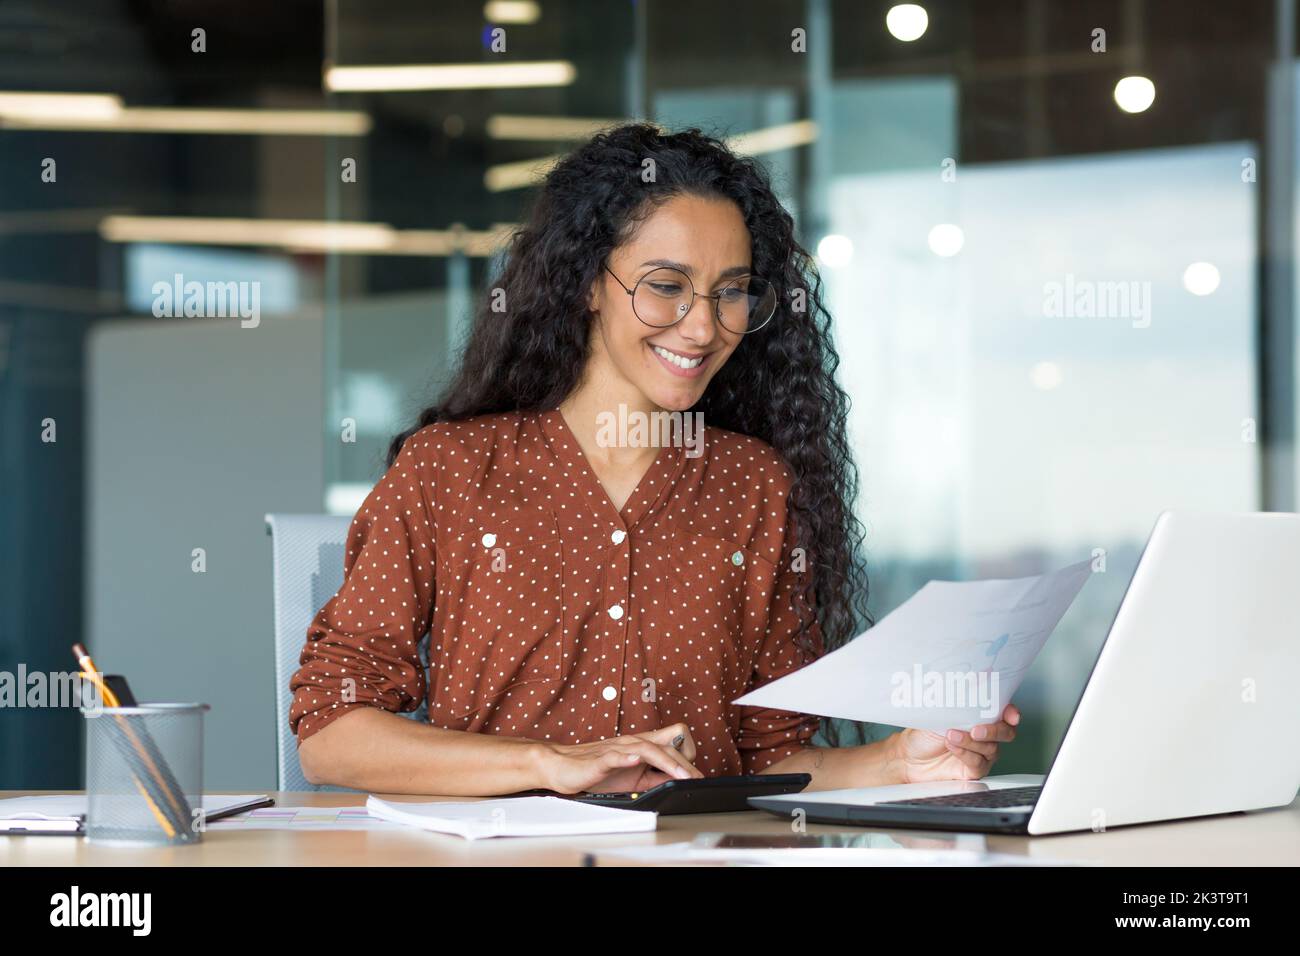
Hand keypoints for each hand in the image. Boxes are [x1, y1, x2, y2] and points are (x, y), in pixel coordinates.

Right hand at [534, 723, 701, 793]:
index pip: (675, 740)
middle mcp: (633, 742)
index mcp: (643, 745)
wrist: (563, 767)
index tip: (693, 775)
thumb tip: (681, 782)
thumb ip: (656, 778)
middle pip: (667, 745)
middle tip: (696, 781)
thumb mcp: (635, 779)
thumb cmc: (597, 771)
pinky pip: (617, 756)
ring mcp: (618, 748)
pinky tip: (636, 761)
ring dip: (667, 762)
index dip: (688, 755)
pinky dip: (628, 758)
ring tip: (681, 775)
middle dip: (685, 764)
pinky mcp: (601, 758)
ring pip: (648, 748)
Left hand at [891, 703, 1019, 783]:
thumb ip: (957, 705)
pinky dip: (965, 753)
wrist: (909, 756)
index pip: (1004, 713)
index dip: (1011, 713)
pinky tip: (952, 746)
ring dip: (970, 742)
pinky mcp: (974, 771)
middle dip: (994, 730)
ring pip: (991, 748)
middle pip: (1006, 733)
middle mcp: (985, 735)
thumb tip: (964, 687)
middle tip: (976, 729)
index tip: (1011, 715)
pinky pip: (978, 763)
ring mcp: (981, 754)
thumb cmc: (925, 733)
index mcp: (981, 717)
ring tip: (951, 735)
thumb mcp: (941, 713)